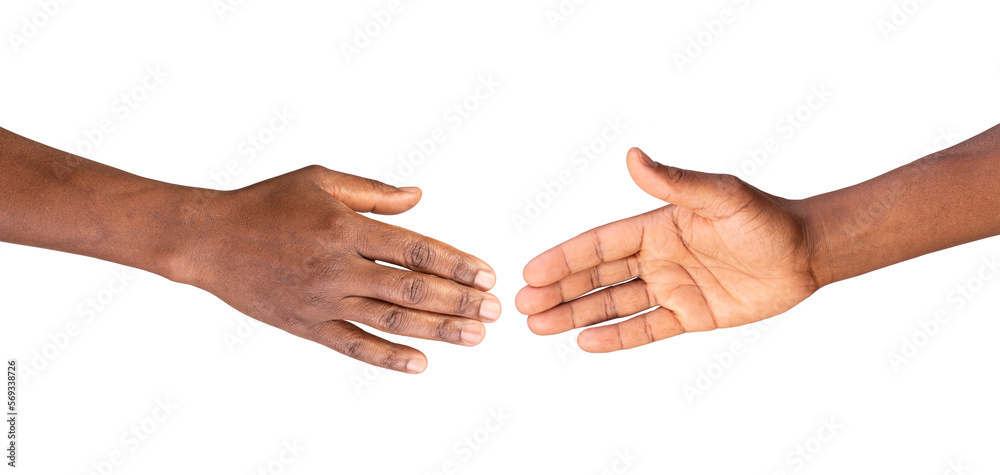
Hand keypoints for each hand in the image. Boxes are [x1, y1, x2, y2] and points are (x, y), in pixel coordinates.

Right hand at [171, 165, 499, 372]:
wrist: (209, 239)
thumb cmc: (266, 202)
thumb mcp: (320, 180)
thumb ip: (373, 192)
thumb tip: (419, 197)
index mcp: (346, 228)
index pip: (416, 250)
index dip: (456, 264)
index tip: (486, 275)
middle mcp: (338, 267)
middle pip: (412, 289)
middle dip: (459, 301)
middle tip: (493, 311)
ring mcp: (322, 300)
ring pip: (390, 320)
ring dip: (437, 330)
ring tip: (474, 336)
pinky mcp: (306, 325)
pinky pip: (353, 346)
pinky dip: (388, 357)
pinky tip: (420, 364)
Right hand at [516, 148, 818, 351]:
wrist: (807, 254)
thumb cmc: (766, 218)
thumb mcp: (720, 196)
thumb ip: (675, 182)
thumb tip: (632, 157)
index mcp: (656, 227)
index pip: (600, 244)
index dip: (564, 258)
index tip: (531, 270)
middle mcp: (657, 258)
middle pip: (597, 277)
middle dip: (559, 290)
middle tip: (523, 305)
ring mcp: (672, 288)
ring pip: (613, 304)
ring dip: (576, 314)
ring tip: (539, 326)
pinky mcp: (691, 316)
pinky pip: (647, 328)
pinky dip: (616, 337)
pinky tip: (585, 343)